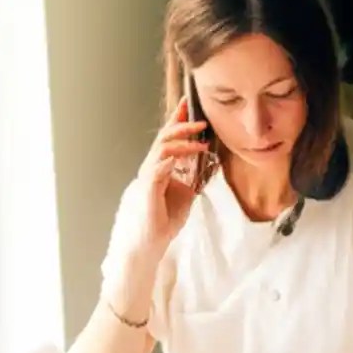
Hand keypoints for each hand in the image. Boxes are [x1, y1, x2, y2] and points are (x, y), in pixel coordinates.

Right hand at [118, 99, 211, 264]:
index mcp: (159, 170)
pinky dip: (168, 162)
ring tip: (200, 140)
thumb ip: (191, 182)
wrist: (147, 247)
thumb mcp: (184, 198)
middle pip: (162, 139)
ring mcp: (146, 180)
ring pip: (160, 151)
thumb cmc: (162, 224)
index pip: (167, 141)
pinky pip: (155, 171)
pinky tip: (180, 158)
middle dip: (180, 124)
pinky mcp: (146, 193)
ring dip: (182, 143)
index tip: (187, 106)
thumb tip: (206, 168)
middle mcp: (150, 170)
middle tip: (199, 118)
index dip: (176, 122)